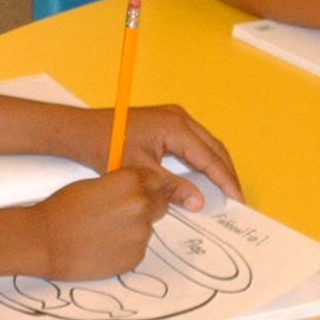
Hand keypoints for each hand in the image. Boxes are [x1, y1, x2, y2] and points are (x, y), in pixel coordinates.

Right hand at [32, 168, 177, 279]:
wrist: (46, 241)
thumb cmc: (63, 209)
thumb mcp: (95, 184)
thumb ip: (122, 186)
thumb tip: (135, 192)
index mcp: (131, 182)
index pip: (156, 180)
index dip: (147, 186)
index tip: (138, 191)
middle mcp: (142, 205)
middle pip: (160, 203)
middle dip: (147, 206)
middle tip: (123, 213)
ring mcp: (141, 234)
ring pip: (148, 227)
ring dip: (134, 227)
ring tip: (106, 231)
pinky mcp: (136, 257)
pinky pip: (138, 247)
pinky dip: (126, 247)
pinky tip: (104, 246)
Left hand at [83, 103, 243, 207]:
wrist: (82, 130)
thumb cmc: (106, 145)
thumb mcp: (141, 171)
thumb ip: (171, 187)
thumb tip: (199, 203)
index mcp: (175, 126)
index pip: (209, 157)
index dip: (225, 180)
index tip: (237, 200)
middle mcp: (179, 117)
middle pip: (214, 147)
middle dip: (226, 173)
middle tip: (237, 199)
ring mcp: (174, 117)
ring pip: (206, 144)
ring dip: (217, 166)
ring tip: (226, 191)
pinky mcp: (168, 122)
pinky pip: (194, 142)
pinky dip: (203, 160)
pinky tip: (205, 177)